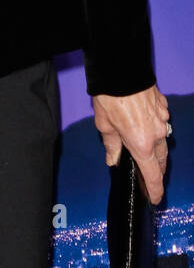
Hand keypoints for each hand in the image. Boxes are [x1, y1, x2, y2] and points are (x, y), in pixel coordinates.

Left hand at [91, 84, 169, 204]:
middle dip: (156, 170)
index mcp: (141, 143)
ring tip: (144, 150)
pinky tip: (143, 123)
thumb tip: (113, 159)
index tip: (154, 199)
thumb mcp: (104, 125)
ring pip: (163, 140)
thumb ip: (111, 145)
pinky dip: (155, 128)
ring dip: (156, 148)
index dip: (154, 190)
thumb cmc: (109, 97)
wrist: (122, 68)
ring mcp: (163, 119)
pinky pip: (161, 123)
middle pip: (161, 159)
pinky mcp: (163, 106)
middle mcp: (157, 134)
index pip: (153, 174)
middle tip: (148, 177)